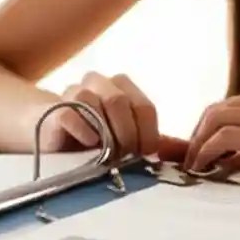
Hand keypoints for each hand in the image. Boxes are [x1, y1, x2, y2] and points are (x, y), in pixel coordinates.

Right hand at [42, 72, 164, 157]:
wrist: (52, 135)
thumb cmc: (95, 136)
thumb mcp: (129, 139)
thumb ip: (155, 142)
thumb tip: (187, 151)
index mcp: (122, 86)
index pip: (144, 106)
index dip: (148, 133)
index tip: (146, 155)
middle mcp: (99, 82)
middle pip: (119, 101)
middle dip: (127, 133)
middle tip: (126, 157)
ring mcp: (74, 92)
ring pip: (94, 103)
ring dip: (104, 134)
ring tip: (107, 155)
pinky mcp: (55, 108)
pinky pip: (70, 113)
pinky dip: (83, 130)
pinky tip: (88, 144)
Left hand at [184, 84, 239, 187]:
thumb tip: (223, 160)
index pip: (225, 106)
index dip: (205, 128)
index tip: (197, 150)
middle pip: (214, 109)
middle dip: (196, 134)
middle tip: (191, 160)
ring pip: (213, 118)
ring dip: (197, 143)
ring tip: (193, 166)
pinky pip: (223, 137)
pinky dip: (206, 151)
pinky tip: (203, 167)